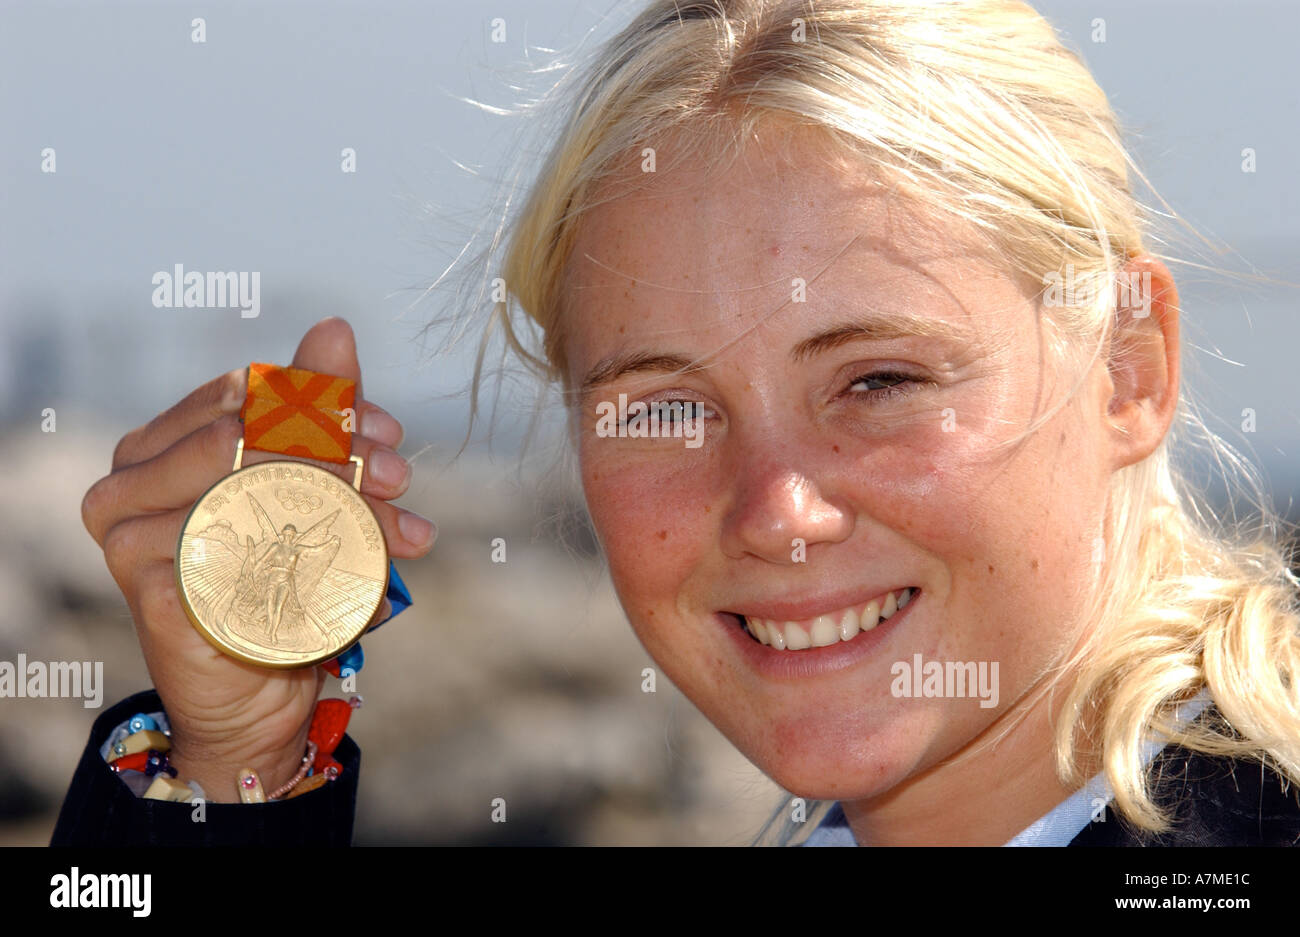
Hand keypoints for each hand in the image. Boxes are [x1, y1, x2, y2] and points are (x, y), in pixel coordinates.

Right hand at [81, 318, 435, 800]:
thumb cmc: (277, 574)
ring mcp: (129, 531)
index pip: (246, 394)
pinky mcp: (152, 584)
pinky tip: (372, 583)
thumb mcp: (308, 483)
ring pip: (256, 488)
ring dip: (346, 508)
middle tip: (397, 478)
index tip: (388, 432)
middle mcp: (128, 478)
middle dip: (341, 454)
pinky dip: (325, 563)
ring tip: (402, 532)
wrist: (257, 685)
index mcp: (157, 441)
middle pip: (250, 437)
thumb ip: (315, 406)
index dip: (325, 405)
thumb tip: (335, 327)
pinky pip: (250, 552)